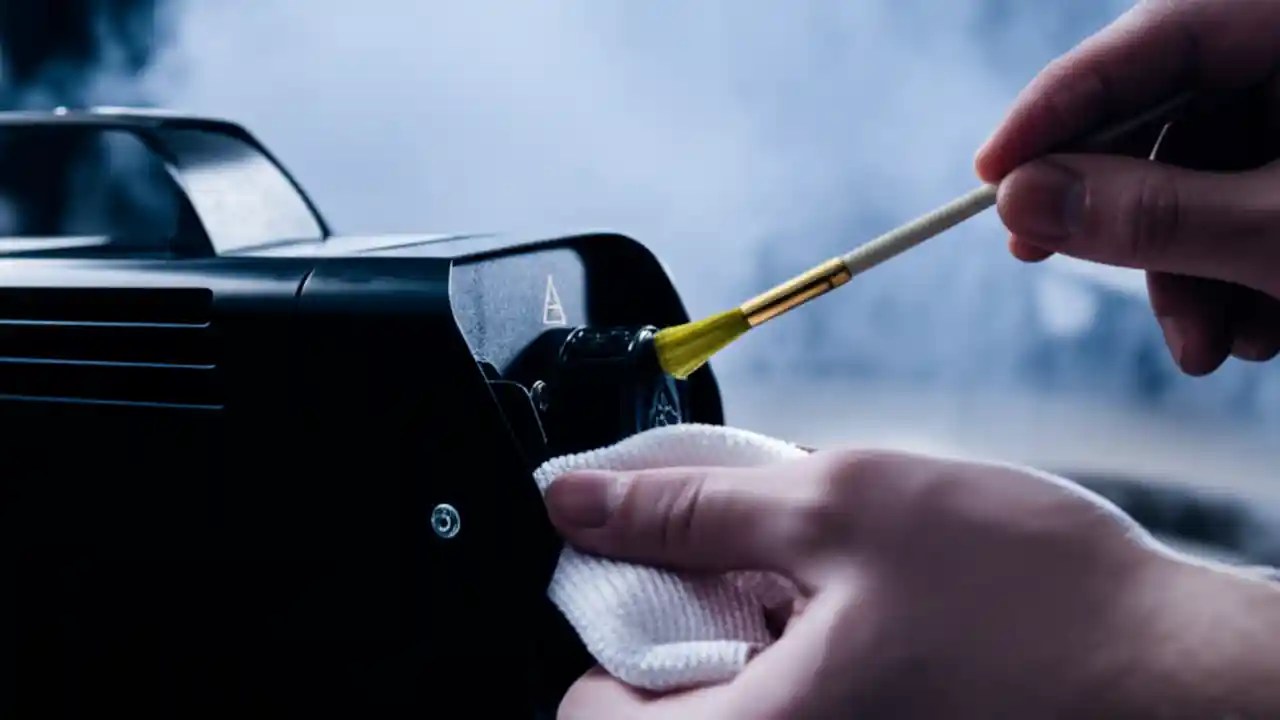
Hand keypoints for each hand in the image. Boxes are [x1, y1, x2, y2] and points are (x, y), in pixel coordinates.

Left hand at [545, 450, 1279, 718]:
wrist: (1169, 673)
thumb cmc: (1026, 601)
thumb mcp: (835, 508)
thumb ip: (689, 507)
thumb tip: (576, 500)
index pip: (586, 713)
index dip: (597, 617)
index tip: (638, 551)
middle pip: (655, 701)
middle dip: (677, 605)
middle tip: (734, 535)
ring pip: (726, 695)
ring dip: (739, 614)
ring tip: (807, 557)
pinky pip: (790, 699)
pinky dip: (792, 636)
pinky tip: (844, 591)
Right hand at [977, 0, 1279, 375]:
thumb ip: (1155, 214)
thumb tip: (1018, 201)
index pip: (1159, 36)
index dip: (1062, 104)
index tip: (990, 173)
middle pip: (1169, 118)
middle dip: (1128, 219)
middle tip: (1045, 259)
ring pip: (1202, 180)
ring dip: (1184, 274)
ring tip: (1206, 349)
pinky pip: (1244, 208)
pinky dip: (1231, 276)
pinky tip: (1253, 335)